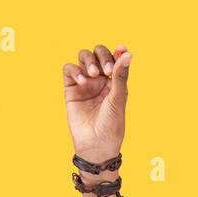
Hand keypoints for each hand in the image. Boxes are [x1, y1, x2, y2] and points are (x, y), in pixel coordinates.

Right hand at [62, 43, 131, 162]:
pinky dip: (75, 70)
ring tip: (94, 75)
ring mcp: (85, 82)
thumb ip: (120, 75)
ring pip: (83, 57)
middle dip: (102, 55)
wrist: (96, 145)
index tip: (120, 51)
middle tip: (106, 70)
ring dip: (89, 61)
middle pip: (98, 53)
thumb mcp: (118, 99)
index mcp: (115, 81)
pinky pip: (69, 69)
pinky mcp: (71, 88)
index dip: (116, 52)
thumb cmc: (111, 126)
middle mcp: (100, 79)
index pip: (114, 57)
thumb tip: (128, 53)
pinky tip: (82, 82)